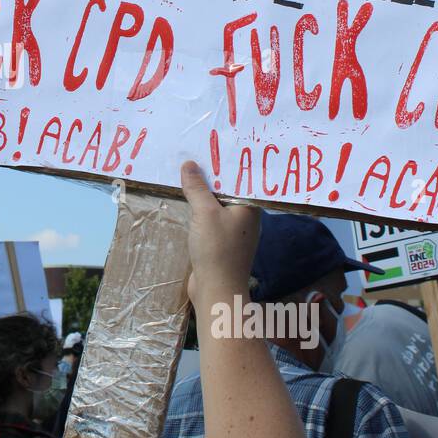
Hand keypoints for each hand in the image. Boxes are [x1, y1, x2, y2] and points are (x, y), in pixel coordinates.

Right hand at [179, 160, 260, 305]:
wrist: (216, 290)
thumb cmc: (216, 249)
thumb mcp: (204, 212)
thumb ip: (197, 187)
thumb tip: (189, 165)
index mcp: (249, 208)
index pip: (240, 179)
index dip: (226, 164)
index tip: (212, 148)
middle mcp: (245, 218)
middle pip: (228, 191)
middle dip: (212, 178)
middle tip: (195, 156)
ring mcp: (234, 233)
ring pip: (218, 207)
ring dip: (204, 196)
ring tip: (188, 175)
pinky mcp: (222, 245)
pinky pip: (211, 221)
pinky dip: (200, 213)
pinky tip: (187, 204)